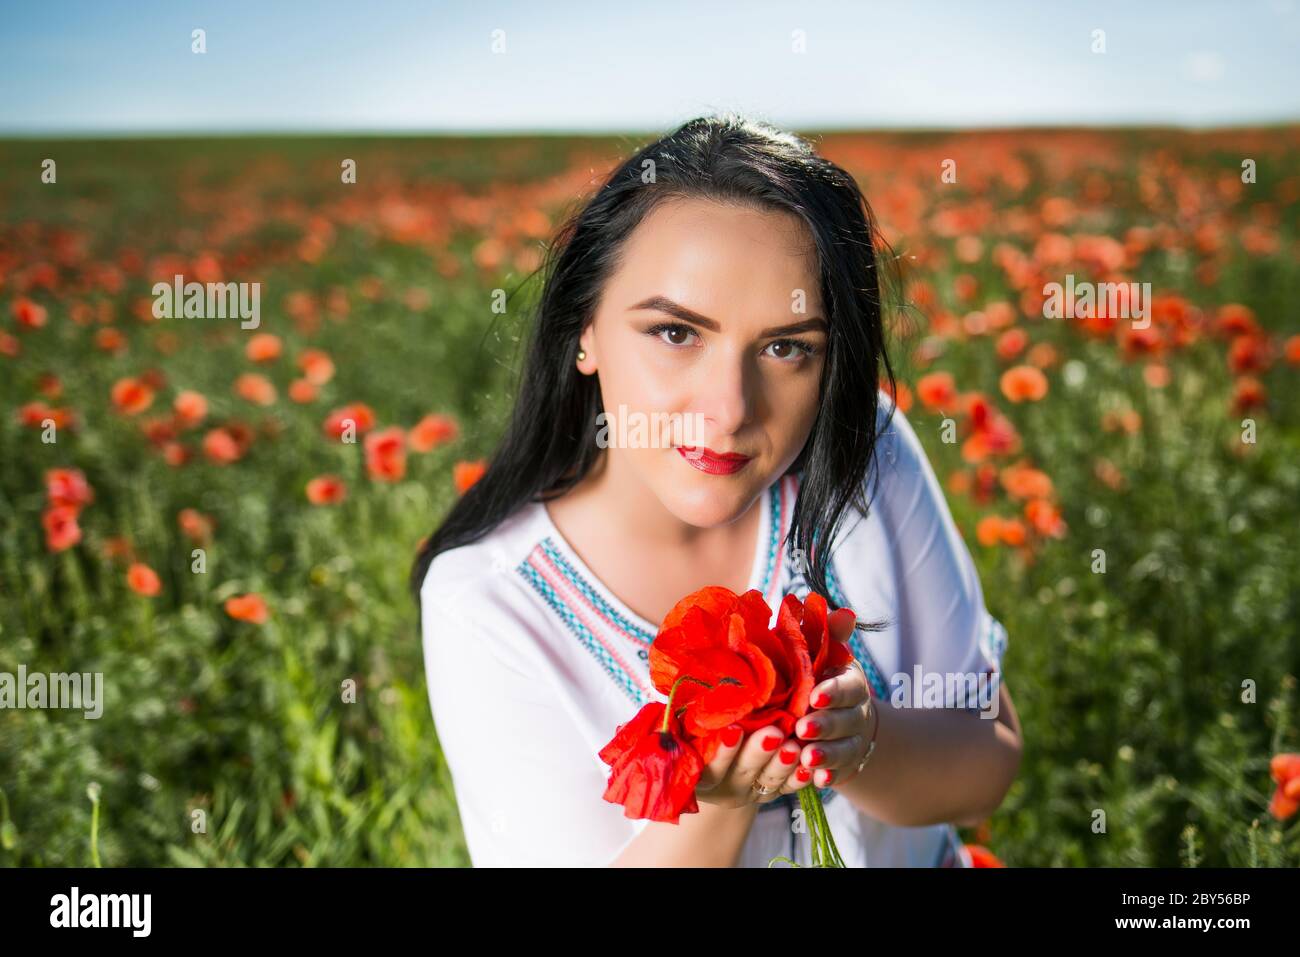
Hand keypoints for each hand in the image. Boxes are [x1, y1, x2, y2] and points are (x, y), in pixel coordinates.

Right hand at [693, 722, 811, 808]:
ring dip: (782, 764)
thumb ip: (700, 722)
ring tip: (794, 746)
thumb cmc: (701, 738)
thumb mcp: (693, 734)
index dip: (723, 751)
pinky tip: (809, 767)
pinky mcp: (773, 792)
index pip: (711, 767)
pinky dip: (798, 778)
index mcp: (702, 775)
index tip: (734, 730)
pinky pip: (787, 787)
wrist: (718, 766)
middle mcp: (726, 786)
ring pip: (769, 780)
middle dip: (759, 752)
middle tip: (774, 734)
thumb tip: (700, 692)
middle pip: (743, 771)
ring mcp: (751, 791)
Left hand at [795, 607, 873, 787]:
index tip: (814, 695)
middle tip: (803, 728)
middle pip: (845, 720)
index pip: (847, 686)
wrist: (837, 716)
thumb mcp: (822, 654)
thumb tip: (842, 611)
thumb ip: (828, 634)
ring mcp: (852, 742)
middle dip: (825, 725)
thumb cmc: (819, 676)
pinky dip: (828, 777)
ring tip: (806, 758)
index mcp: (850, 683)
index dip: (833, 691)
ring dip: (826, 754)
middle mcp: (856, 714)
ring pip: (843, 749)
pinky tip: (815, 781)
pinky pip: (838, 774)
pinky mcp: (844, 766)